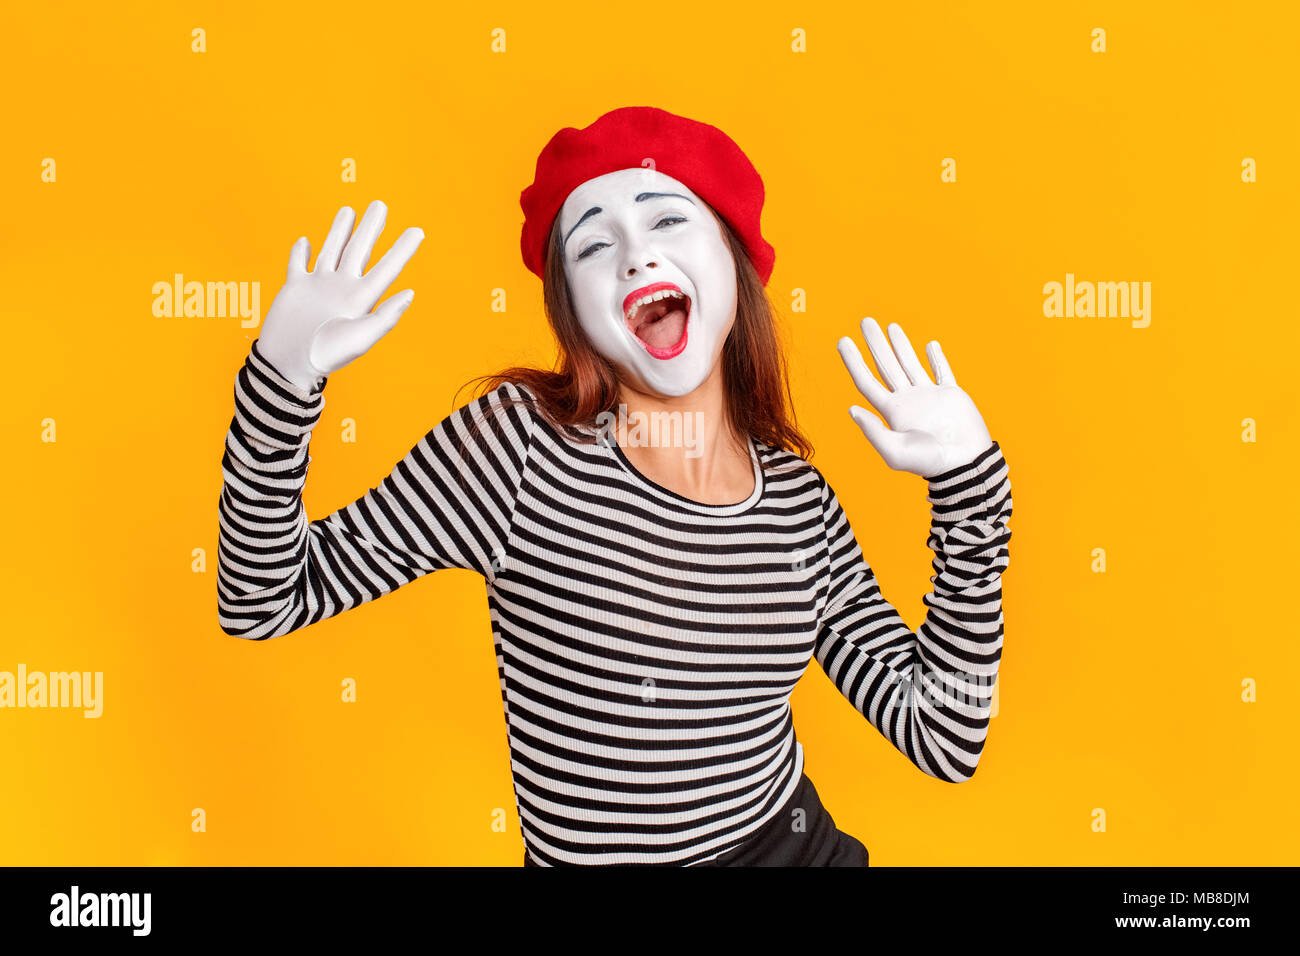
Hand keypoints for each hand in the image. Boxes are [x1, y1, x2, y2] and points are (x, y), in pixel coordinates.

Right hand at [256, 200, 424, 391]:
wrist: (288, 363)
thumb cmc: (325, 355)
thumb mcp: (361, 337)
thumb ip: (385, 316)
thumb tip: (409, 293)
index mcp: (361, 298)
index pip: (387, 268)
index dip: (403, 249)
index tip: (418, 231)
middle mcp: (342, 288)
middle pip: (359, 250)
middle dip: (370, 228)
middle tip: (380, 205)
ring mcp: (318, 286)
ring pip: (332, 250)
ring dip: (340, 231)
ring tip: (350, 211)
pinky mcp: (294, 287)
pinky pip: (298, 264)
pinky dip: (301, 251)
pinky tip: (306, 242)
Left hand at [836, 318, 991, 478]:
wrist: (965, 464)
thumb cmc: (929, 462)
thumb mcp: (894, 452)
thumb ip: (873, 431)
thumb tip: (852, 409)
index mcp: (892, 412)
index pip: (866, 382)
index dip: (853, 362)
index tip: (842, 341)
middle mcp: (907, 401)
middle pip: (886, 366)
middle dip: (875, 344)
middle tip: (865, 322)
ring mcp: (929, 396)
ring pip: (910, 364)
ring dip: (900, 345)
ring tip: (890, 326)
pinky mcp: (951, 395)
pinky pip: (942, 371)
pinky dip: (936, 358)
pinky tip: (929, 345)